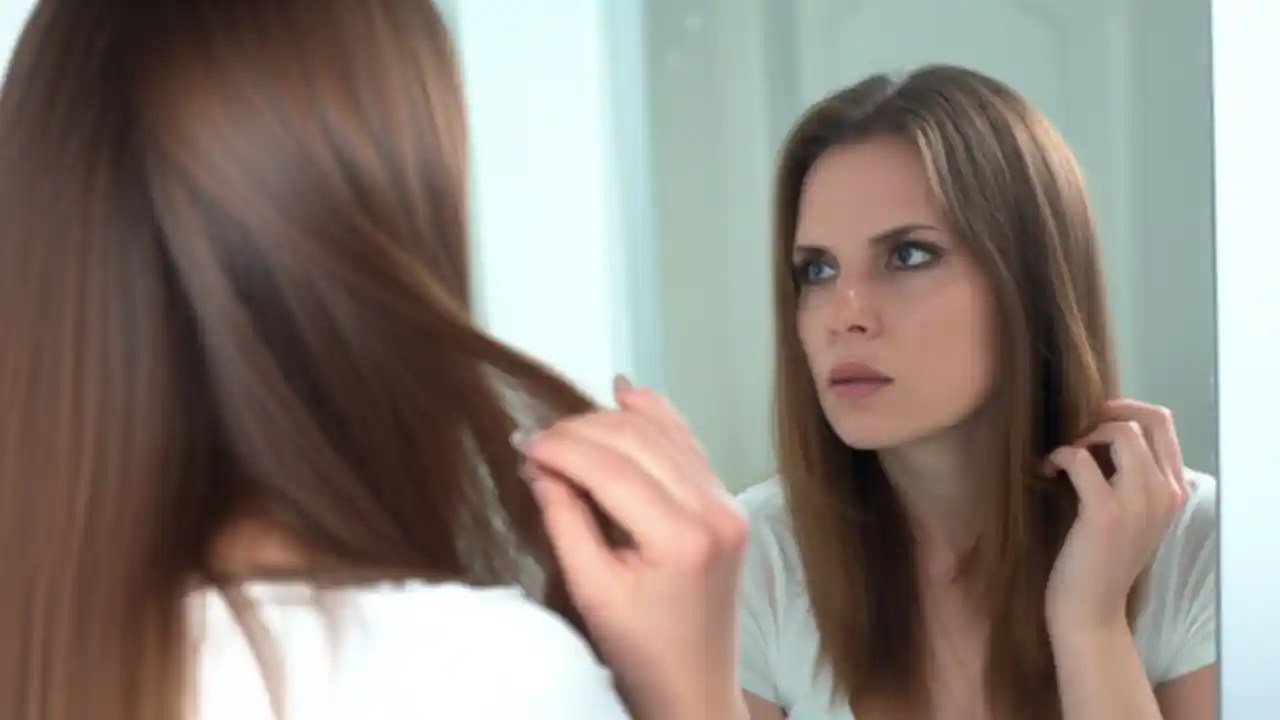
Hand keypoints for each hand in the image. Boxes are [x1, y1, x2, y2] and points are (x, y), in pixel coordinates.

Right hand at [520, 377, 749, 719]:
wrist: (695, 688)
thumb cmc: (643, 653)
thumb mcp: (592, 592)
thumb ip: (566, 521)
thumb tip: (541, 466)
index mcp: (684, 539)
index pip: (611, 469)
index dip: (563, 448)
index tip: (524, 444)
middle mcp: (715, 511)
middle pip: (639, 440)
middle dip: (582, 430)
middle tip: (538, 439)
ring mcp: (727, 503)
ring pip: (665, 432)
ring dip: (613, 421)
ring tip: (567, 428)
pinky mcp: (726, 503)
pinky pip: (687, 444)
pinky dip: (655, 417)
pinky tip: (625, 394)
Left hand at [1043, 399, 1187, 635]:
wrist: (1092, 611)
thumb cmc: (1104, 560)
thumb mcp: (1132, 514)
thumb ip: (1129, 476)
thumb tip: (1101, 431)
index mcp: (1175, 490)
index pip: (1164, 424)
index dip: (1126, 408)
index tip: (1093, 420)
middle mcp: (1166, 492)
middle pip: (1147, 420)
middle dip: (1105, 413)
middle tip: (1075, 430)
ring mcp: (1139, 501)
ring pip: (1119, 432)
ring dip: (1082, 435)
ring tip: (1061, 456)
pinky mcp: (1105, 512)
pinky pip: (1079, 459)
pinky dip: (1058, 456)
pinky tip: (1046, 471)